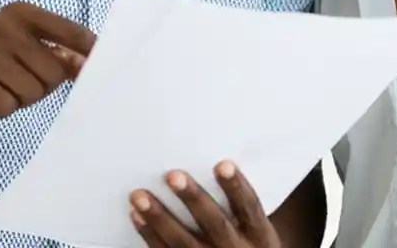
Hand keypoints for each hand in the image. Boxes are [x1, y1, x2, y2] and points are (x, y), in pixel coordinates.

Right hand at [0, 2, 93, 118]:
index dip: (88, 52)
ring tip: (0, 87)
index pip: (70, 32)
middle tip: (19, 83)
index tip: (97, 66)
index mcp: (21, 14)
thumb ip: (53, 51)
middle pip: (53, 73)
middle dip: (42, 88)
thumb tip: (88, 64)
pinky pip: (7, 106)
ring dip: (21, 100)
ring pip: (32, 92)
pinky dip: (2, 109)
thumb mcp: (17, 44)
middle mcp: (4, 26)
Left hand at [130, 161, 279, 247]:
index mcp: (260, 236)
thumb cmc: (246, 238)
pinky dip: (149, 235)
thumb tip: (217, 156)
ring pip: (185, 243)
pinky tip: (136, 215)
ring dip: (160, 218)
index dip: (237, 187)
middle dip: (194, 199)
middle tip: (173, 175)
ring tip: (139, 195)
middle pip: (216, 225)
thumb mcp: (255, 226)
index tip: (223, 164)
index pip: (250, 208)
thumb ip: (239, 201)